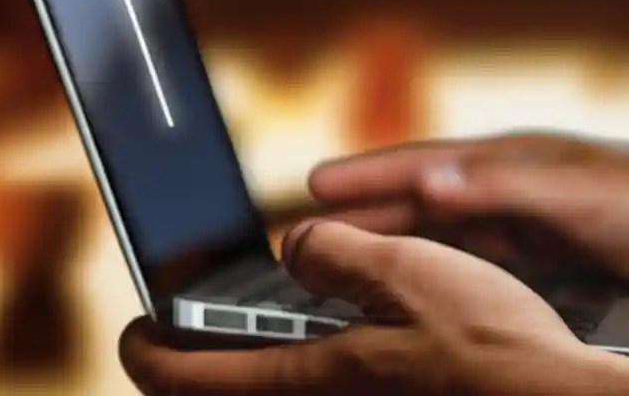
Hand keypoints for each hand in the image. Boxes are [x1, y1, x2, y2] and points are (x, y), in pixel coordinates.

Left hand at [119, 221, 628, 394]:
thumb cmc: (492, 351)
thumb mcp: (407, 272)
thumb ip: (338, 255)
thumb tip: (296, 248)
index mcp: (310, 379)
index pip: (186, 379)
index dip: (147, 350)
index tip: (136, 329)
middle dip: (196, 365)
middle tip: (192, 325)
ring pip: (278, 394)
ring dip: (252, 365)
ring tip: (264, 318)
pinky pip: (324, 394)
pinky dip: (305, 369)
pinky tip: (343, 335)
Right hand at [309, 134, 628, 285]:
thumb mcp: (565, 189)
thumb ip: (497, 184)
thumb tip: (428, 178)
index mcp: (504, 160)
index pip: (417, 164)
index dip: (364, 175)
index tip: (313, 183)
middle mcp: (506, 182)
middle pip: (419, 201)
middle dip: (365, 213)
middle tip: (309, 230)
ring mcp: (524, 215)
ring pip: (442, 232)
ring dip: (397, 243)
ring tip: (351, 260)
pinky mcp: (546, 248)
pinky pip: (476, 257)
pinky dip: (440, 266)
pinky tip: (425, 282)